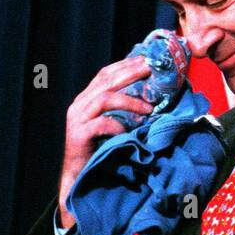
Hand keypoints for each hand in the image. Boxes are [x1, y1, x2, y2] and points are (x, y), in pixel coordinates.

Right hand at [58, 57, 153, 226]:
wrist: (80, 176)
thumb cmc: (103, 148)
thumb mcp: (117, 123)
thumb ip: (128, 109)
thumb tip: (157, 97)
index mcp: (88, 98)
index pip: (107, 74)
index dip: (127, 64)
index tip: (149, 58)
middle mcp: (80, 105)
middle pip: (106, 80)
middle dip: (131, 72)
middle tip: (154, 69)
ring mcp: (77, 119)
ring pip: (103, 99)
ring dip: (129, 100)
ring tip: (149, 108)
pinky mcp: (77, 136)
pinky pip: (99, 125)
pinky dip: (117, 125)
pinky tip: (131, 129)